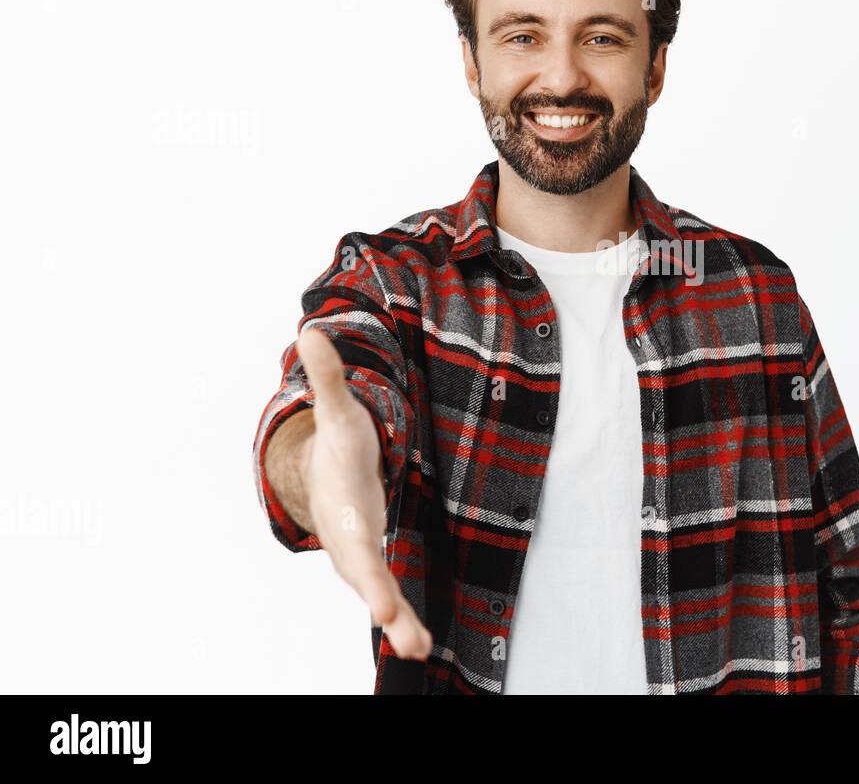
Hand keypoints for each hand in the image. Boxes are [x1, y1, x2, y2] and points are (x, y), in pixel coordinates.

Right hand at [296, 327, 432, 661]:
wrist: (322, 471)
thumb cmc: (337, 443)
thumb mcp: (338, 411)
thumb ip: (328, 378)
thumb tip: (312, 331)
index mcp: (343, 507)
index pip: (355, 543)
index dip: (367, 571)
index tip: (380, 600)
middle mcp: (349, 539)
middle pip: (366, 578)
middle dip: (382, 604)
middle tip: (401, 633)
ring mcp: (362, 557)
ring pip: (377, 595)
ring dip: (397, 624)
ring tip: (419, 651)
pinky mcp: (375, 565)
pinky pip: (389, 596)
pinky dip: (401, 621)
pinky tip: (422, 646)